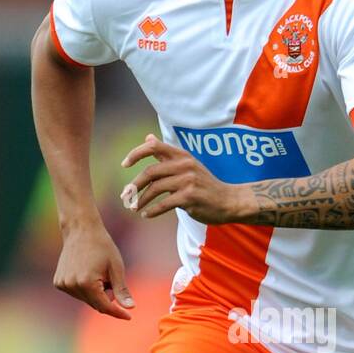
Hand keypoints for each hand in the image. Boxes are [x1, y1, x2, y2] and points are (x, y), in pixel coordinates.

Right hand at [53, 218, 133, 319]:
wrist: (81, 230)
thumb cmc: (102, 247)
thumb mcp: (116, 268)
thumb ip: (121, 290)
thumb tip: (130, 308)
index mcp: (87, 283)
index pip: (105, 307)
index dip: (118, 313)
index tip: (129, 317)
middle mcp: (72, 286)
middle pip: (95, 304)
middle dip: (107, 298)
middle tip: (110, 280)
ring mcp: (63, 285)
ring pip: (86, 300)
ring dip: (96, 293)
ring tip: (97, 272)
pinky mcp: (59, 282)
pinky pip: (77, 293)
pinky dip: (86, 289)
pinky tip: (87, 272)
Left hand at [120, 134, 240, 223]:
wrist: (229, 201)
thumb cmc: (205, 184)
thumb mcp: (187, 164)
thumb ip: (166, 154)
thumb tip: (148, 137)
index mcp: (182, 155)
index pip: (153, 147)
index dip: (136, 154)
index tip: (124, 164)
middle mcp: (184, 165)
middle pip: (150, 172)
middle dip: (134, 185)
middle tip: (125, 196)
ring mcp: (188, 181)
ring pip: (155, 189)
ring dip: (141, 200)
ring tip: (134, 208)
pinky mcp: (190, 197)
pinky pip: (164, 204)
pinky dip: (152, 211)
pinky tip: (146, 215)